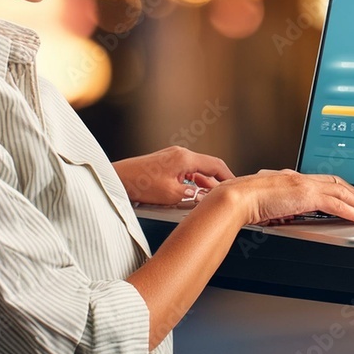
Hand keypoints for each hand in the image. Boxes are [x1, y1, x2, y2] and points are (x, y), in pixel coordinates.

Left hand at [112, 146, 233, 205]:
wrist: (117, 179)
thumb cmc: (140, 184)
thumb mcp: (172, 195)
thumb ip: (194, 196)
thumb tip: (207, 199)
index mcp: (185, 158)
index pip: (215, 165)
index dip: (228, 177)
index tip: (236, 186)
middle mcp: (180, 154)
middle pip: (207, 167)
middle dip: (216, 182)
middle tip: (224, 196)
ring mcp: (171, 157)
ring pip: (196, 170)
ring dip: (203, 184)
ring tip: (208, 199)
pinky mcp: (164, 163)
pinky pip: (185, 172)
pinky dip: (192, 182)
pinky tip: (191, 194)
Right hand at [198, 169, 353, 226]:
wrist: (235, 198)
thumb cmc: (242, 203)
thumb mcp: (266, 206)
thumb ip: (278, 209)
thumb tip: (281, 217)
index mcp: (291, 179)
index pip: (326, 183)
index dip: (344, 192)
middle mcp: (300, 177)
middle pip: (340, 185)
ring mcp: (304, 184)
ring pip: (344, 193)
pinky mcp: (307, 195)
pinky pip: (338, 205)